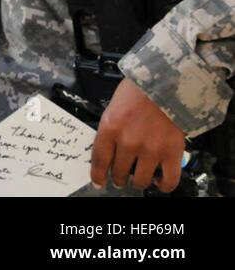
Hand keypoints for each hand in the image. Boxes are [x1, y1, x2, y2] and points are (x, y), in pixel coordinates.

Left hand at [90, 78, 185, 192]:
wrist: (166, 83)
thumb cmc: (138, 91)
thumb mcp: (113, 107)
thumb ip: (111, 129)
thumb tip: (108, 149)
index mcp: (110, 128)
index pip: (99, 160)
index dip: (98, 175)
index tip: (99, 182)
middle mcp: (128, 142)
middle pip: (119, 172)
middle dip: (119, 178)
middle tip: (121, 178)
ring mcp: (150, 150)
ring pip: (140, 180)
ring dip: (138, 182)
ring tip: (139, 179)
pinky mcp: (172, 153)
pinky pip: (168, 180)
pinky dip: (164, 186)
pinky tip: (160, 182)